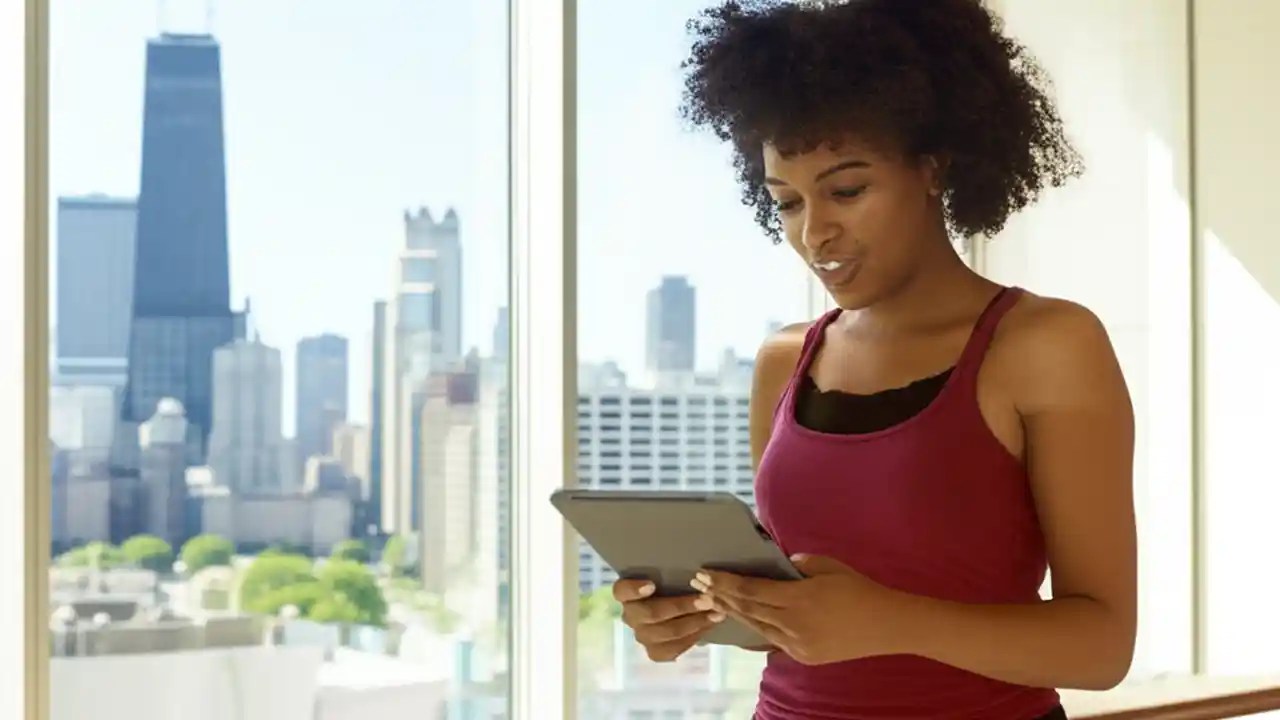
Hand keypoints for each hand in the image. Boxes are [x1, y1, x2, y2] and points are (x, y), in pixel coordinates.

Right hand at [613, 578, 726, 661]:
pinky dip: (692, 637)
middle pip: (650, 614)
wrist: (685, 607)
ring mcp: (642, 635)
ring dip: (693, 623)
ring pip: (664, 633)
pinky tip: (708, 626)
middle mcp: (630, 615)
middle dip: (681, 606)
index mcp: (626, 593)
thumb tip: (696, 571)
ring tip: (715, 614)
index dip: (633, 590)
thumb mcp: (673, 573)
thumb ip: (674, 571)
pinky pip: (672, 649)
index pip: (621, 591)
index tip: (652, 585)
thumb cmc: (676, 583)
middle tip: (706, 599)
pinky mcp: (655, 651)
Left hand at [696, 554, 904, 665]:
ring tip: (713, 600)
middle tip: (699, 584)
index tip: (705, 573)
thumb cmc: (859, 589)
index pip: (751, 590)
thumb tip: (780, 563)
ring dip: (733, 613)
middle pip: (748, 609)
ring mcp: (798, 644)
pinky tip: (742, 618)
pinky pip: (772, 639)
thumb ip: (799, 563)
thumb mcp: (828, 566)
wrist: (888, 625)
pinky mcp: (804, 656)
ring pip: (756, 626)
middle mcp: (794, 625)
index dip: (725, 582)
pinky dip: (754, 626)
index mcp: (800, 598)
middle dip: (721, 596)